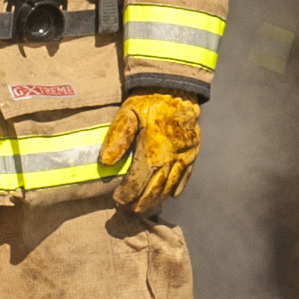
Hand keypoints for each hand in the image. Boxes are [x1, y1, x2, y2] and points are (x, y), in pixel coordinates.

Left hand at [100, 92, 201, 211]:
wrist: (177, 87)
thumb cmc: (149, 101)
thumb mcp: (128, 113)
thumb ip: (117, 137)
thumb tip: (105, 163)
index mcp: (152, 151)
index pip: (137, 182)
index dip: (126, 195)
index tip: (117, 201)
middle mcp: (170, 158)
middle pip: (154, 190)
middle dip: (140, 203)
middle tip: (129, 211)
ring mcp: (184, 157)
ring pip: (170, 187)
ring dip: (156, 200)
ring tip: (145, 207)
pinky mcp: (193, 152)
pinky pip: (185, 177)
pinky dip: (176, 189)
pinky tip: (169, 196)